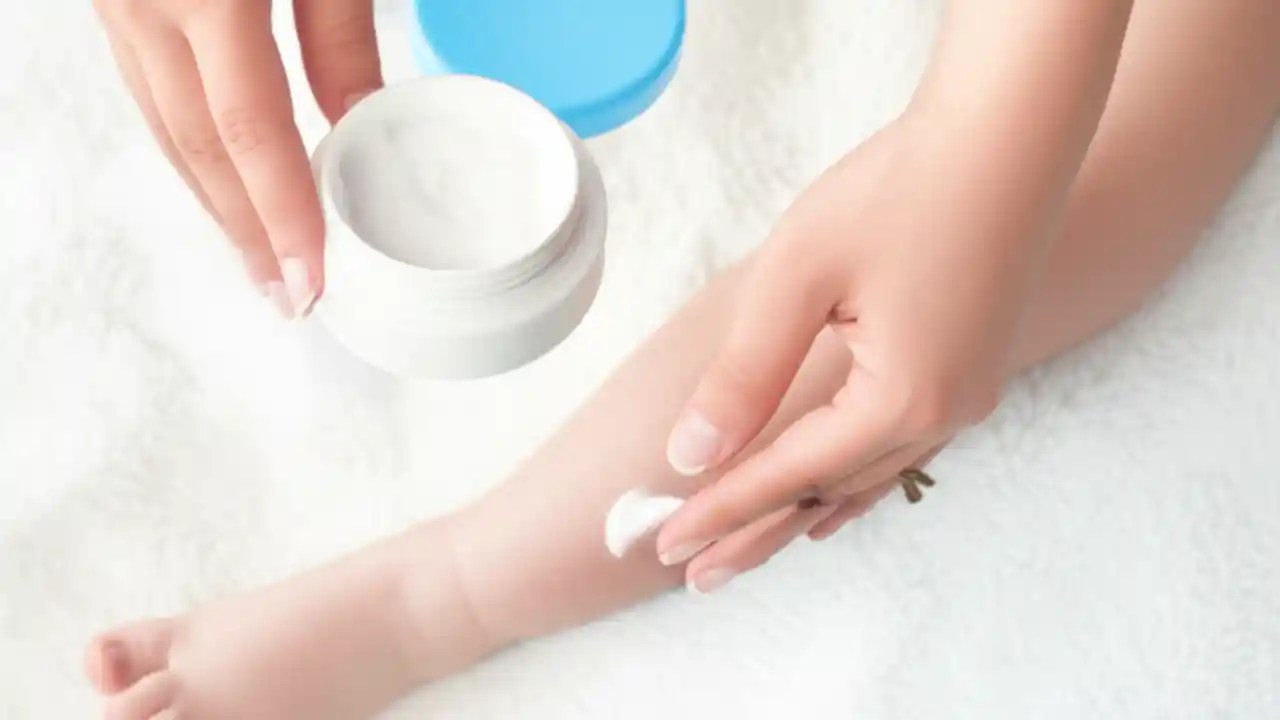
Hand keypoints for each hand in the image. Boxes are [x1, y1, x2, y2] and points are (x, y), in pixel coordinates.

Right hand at [94, 0, 382, 316]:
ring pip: (164, 124)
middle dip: (246, 233)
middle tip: (288, 296)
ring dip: (213, 200)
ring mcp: (118, 1)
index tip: (309, 282)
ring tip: (256, 257)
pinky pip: (148, 88)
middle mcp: (146, 5)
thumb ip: (339, 31)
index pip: (250, 131)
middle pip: (199, 146)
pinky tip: (218, 180)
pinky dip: (188, 146)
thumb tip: (359, 118)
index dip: (282, 215)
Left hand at [657, 115, 1055, 585]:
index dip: (720, 509)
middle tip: (692, 574)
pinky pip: (897, 452)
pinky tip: (828, 502)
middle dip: (753, 528)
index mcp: (901, 400)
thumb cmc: (899, 190)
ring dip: (798, 510)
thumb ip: (744, 374)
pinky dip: (849, 483)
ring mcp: (966, 396)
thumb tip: (692, 454)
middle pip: (827, 492)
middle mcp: (944, 414)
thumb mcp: (798, 277)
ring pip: (863, 478)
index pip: (787, 475)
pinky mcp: (971, 370)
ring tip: (746, 550)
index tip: (662, 542)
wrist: (1009, 131)